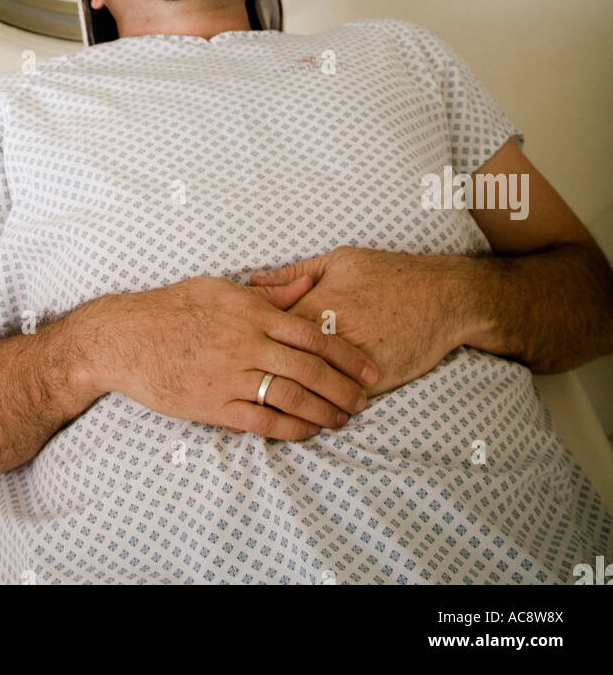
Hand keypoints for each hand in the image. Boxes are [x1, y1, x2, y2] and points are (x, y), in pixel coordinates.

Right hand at [94, 274, 379, 440]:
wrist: (123, 338)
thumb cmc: (171, 307)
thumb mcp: (219, 288)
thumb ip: (267, 293)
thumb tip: (306, 283)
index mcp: (249, 311)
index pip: (312, 334)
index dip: (347, 354)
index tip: (369, 368)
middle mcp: (244, 343)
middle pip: (309, 370)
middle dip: (344, 388)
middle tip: (364, 400)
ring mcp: (228, 376)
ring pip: (290, 398)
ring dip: (323, 412)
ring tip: (342, 419)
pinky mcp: (212, 405)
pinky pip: (261, 422)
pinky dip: (290, 429)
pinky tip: (308, 431)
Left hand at [250, 246, 459, 396]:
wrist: (441, 297)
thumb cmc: (389, 273)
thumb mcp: (338, 260)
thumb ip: (293, 273)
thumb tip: (254, 281)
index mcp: (315, 303)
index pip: (268, 328)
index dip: (250, 341)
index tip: (236, 349)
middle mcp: (329, 334)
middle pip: (283, 361)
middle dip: (261, 374)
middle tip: (242, 386)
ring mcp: (349, 361)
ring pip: (308, 387)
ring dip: (289, 400)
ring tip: (269, 408)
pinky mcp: (372, 380)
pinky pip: (337, 399)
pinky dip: (322, 408)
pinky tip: (307, 418)